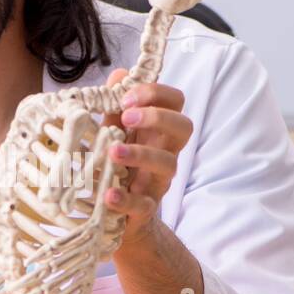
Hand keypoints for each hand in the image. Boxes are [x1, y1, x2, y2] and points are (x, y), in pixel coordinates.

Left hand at [101, 67, 192, 246]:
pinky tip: (109, 194)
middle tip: (128, 116)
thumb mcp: (112, 134)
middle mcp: (165, 153)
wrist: (115, 219)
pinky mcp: (144, 210)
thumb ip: (114, 107)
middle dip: (158, 117)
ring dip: (141, 154)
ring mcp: (158, 182)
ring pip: (168, 164)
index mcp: (158, 131)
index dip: (156, 93)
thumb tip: (119, 73)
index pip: (176, 102)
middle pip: (184, 128)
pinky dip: (127, 200)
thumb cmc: (117, 168)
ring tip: (113, 152)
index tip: (125, 97)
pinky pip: (144, 205)